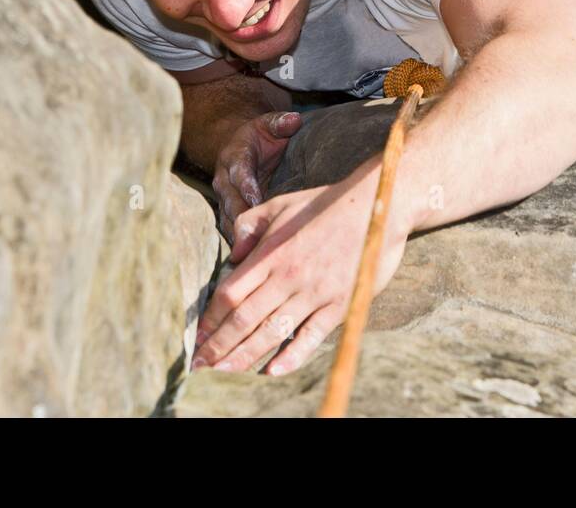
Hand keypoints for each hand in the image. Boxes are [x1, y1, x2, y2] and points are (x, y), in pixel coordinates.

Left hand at [191, 173, 407, 375]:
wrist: (377, 206)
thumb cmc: (326, 204)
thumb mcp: (281, 203)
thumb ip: (250, 224)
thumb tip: (233, 253)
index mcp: (271, 253)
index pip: (230, 293)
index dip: (210, 318)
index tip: (198, 335)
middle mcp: (288, 276)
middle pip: (244, 319)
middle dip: (219, 346)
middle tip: (199, 366)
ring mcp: (314, 293)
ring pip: (271, 332)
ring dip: (244, 356)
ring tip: (224, 373)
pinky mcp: (339, 305)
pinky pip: (310, 337)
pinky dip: (291, 357)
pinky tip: (272, 371)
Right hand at [211, 110, 301, 245]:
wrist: (237, 145)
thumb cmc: (260, 136)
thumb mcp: (269, 124)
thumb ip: (280, 123)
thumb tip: (293, 120)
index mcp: (234, 157)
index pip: (240, 173)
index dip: (248, 187)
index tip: (257, 200)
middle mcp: (224, 180)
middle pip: (231, 202)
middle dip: (243, 218)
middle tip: (257, 234)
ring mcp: (224, 198)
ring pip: (227, 220)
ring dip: (238, 236)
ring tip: (253, 251)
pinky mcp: (227, 212)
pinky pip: (230, 230)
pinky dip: (240, 243)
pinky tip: (252, 257)